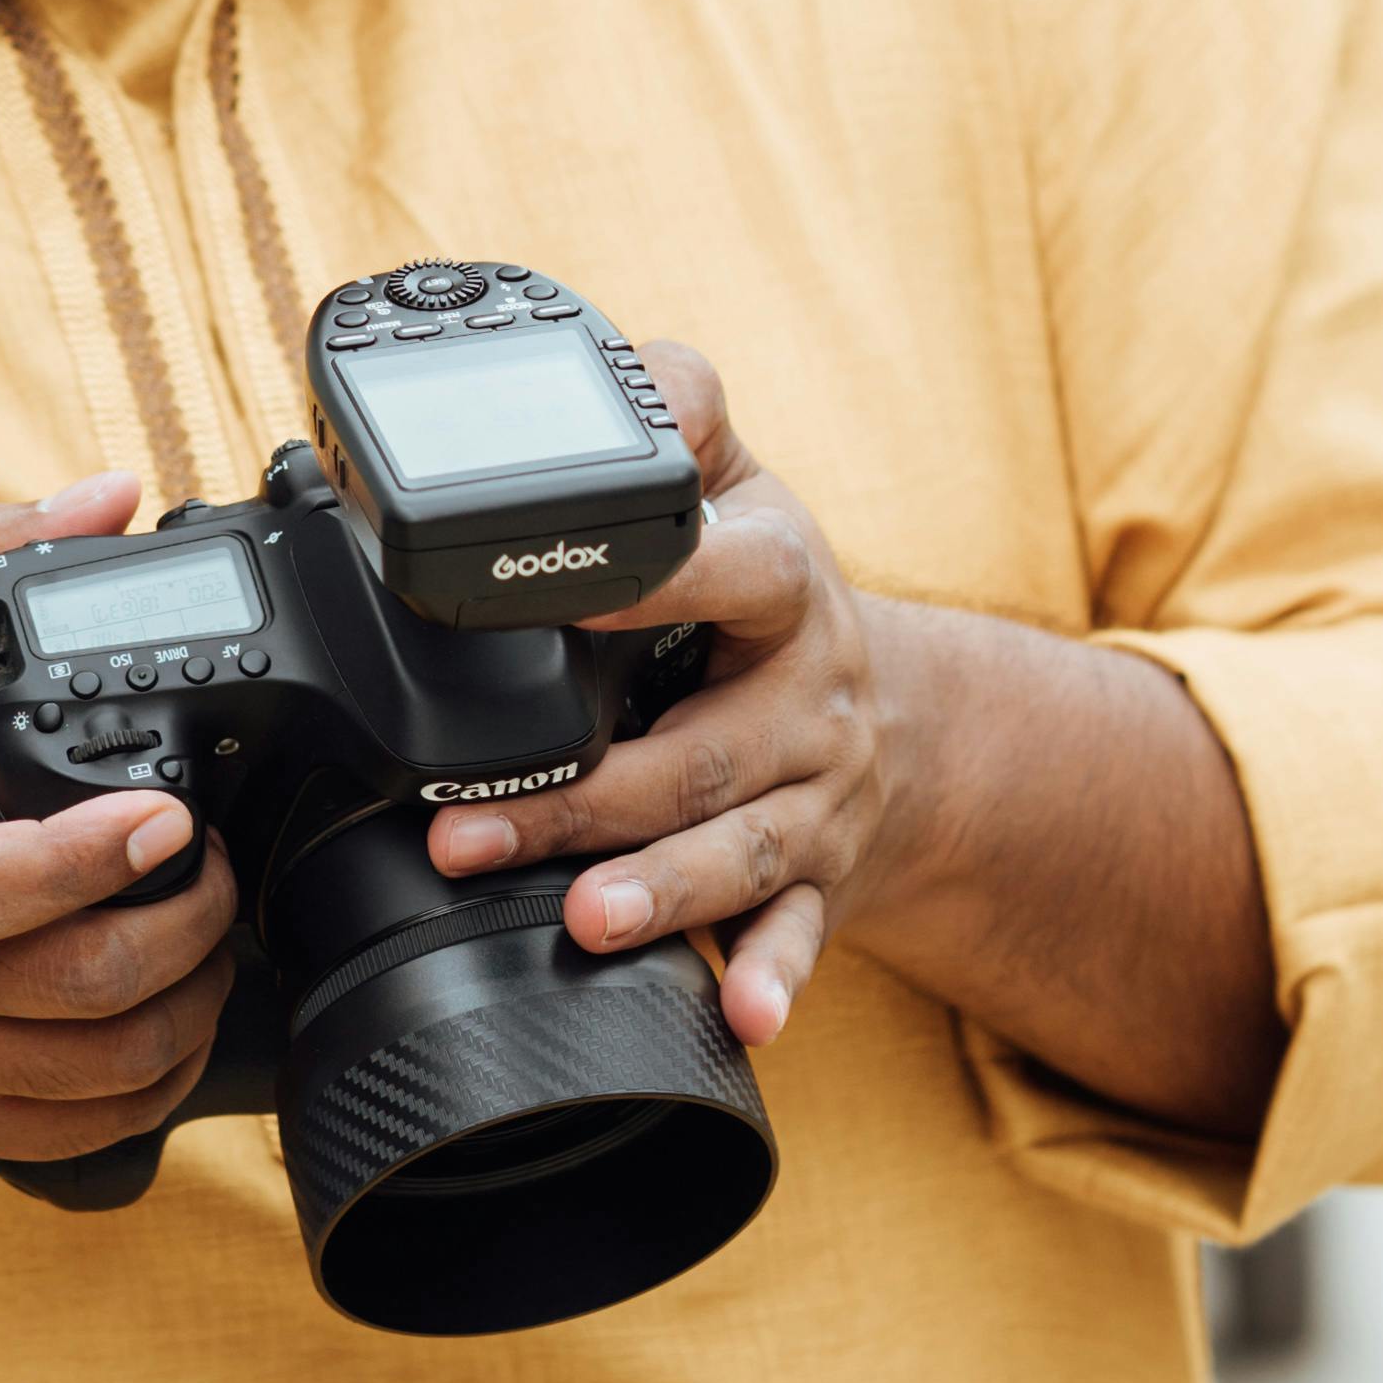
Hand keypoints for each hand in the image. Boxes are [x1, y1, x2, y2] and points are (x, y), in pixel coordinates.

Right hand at [0, 477, 238, 1168]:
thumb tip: (104, 495)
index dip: (89, 864)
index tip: (167, 817)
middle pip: (77, 990)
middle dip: (189, 927)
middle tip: (210, 866)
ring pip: (95, 1076)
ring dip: (187, 1009)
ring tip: (202, 938)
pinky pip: (72, 1134)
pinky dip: (146, 1086)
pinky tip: (162, 1020)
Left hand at [421, 344, 894, 1050]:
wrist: (912, 717)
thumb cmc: (776, 596)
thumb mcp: (742, 489)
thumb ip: (683, 412)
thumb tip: (622, 369)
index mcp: (782, 589)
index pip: (729, 572)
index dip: (652, 576)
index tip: (566, 587)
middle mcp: (810, 702)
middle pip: (704, 754)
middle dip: (588, 800)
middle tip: (470, 827)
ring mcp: (822, 800)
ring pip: (745, 851)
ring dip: (664, 892)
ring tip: (589, 920)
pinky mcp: (826, 880)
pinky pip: (802, 934)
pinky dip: (772, 977)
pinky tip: (740, 1013)